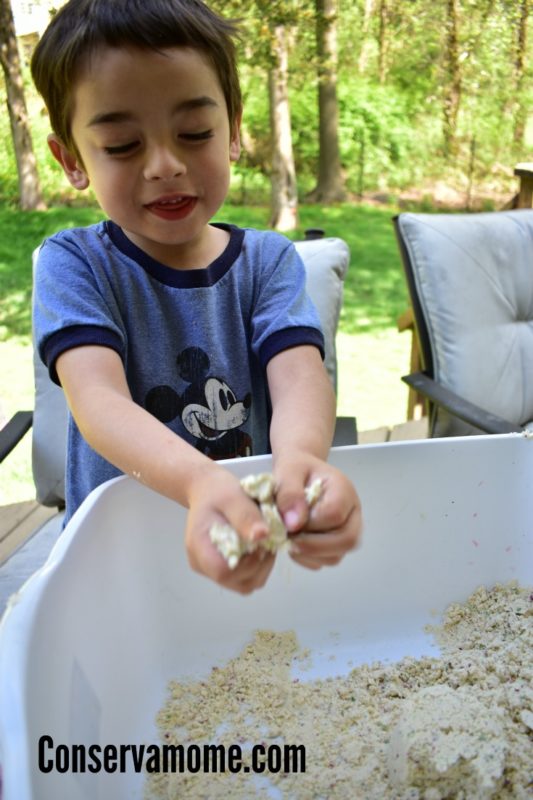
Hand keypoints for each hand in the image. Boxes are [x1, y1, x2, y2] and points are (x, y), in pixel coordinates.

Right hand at [184, 465, 275, 593]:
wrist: (208, 491)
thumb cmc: (218, 492)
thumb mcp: (233, 497)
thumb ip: (246, 516)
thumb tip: (262, 536)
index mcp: (199, 546)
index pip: (224, 572)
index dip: (249, 563)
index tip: (261, 542)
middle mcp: (202, 564)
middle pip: (237, 583)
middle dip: (260, 565)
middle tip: (268, 541)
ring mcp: (211, 569)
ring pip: (245, 585)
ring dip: (262, 568)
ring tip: (264, 543)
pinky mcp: (221, 569)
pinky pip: (245, 579)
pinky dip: (258, 567)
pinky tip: (260, 548)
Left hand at [273, 453, 361, 569]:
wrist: (299, 473)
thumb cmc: (296, 470)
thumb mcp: (288, 471)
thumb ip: (290, 493)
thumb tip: (294, 524)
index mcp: (344, 490)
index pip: (334, 515)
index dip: (309, 523)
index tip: (287, 521)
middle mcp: (353, 512)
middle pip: (346, 540)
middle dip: (313, 546)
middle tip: (287, 539)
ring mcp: (349, 530)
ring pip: (337, 555)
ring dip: (309, 554)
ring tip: (289, 539)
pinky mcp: (338, 543)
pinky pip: (327, 560)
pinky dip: (308, 559)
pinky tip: (294, 544)